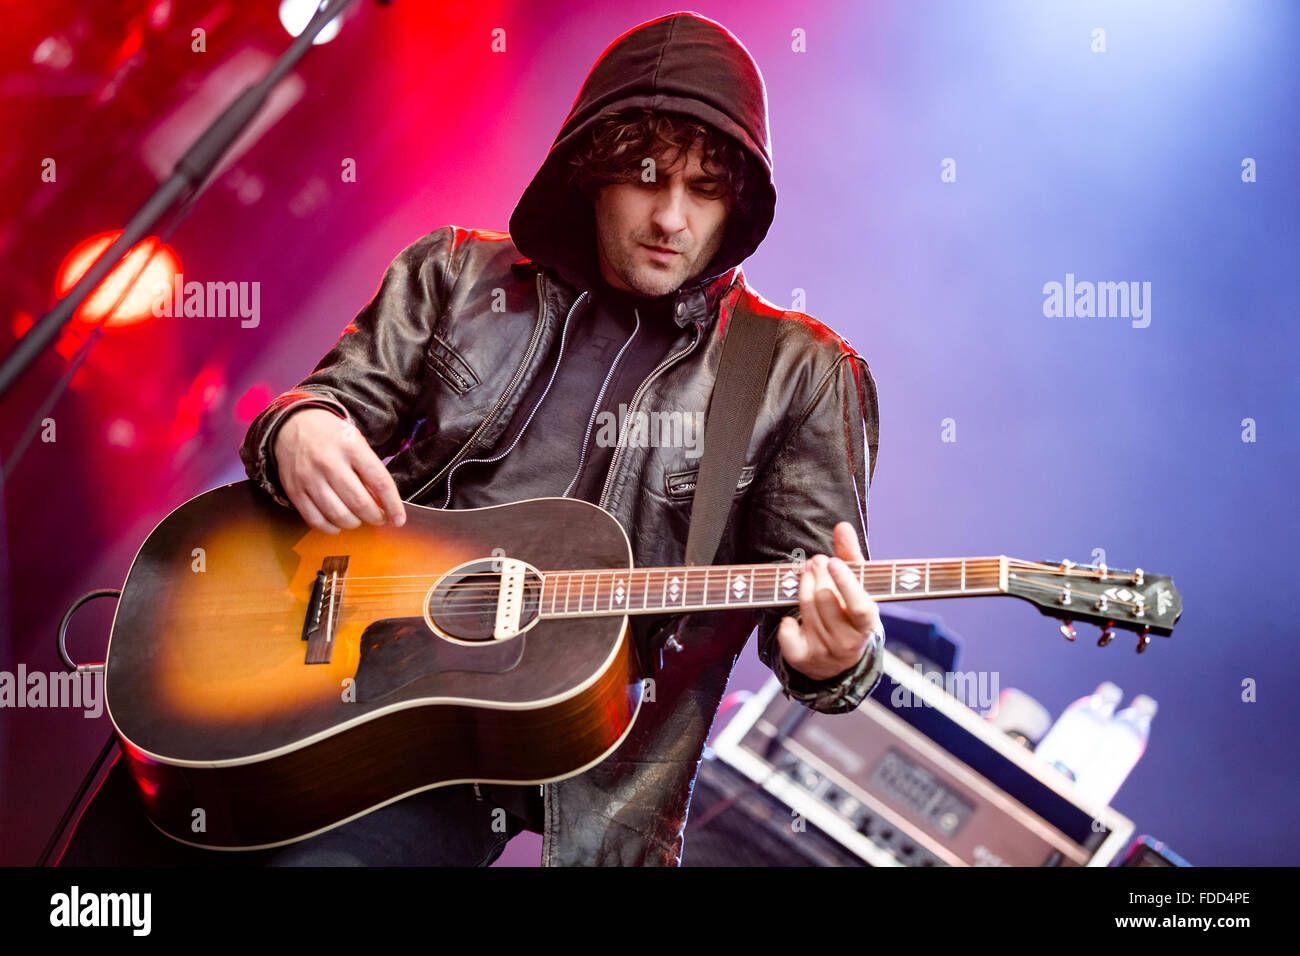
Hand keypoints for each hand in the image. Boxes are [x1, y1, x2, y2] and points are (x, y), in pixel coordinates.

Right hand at [273, 407, 406, 533]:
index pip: (380, 482)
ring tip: (358, 518)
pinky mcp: (294, 490)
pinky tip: (338, 522)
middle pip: (359, 503)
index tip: (399, 519)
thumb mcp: (356, 442)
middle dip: (375, 517)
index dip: (393, 505)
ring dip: (354, 523)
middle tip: (379, 518)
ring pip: (338, 515)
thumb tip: (381, 503)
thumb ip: (369, 470)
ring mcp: (309, 478)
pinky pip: (315, 520)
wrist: (292, 424)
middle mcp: (329, 463)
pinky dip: (331, 528)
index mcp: (351, 447)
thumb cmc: (331, 436)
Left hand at [777, 521, 881, 681]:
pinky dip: (786, 623)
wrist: (839, 659)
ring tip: (806, 574)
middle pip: (826, 601)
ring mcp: (825, 652)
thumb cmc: (849, 612)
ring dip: (803, 587)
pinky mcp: (803, 659)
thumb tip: (843, 526)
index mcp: (866, 625)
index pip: (859, 606)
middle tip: (815, 561)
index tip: (832, 561)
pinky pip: (788, 635)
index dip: (846, 584)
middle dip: (817, 576)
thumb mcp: (856, 587)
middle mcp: (848, 642)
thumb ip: (850, 555)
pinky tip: (792, 617)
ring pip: (806, 611)